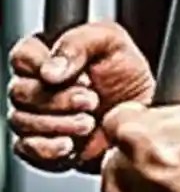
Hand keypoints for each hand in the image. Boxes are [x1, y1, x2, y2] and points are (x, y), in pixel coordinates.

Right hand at [7, 23, 154, 171]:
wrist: (147, 115)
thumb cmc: (129, 75)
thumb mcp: (112, 42)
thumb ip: (79, 43)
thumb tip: (50, 69)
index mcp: (48, 57)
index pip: (21, 57)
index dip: (39, 66)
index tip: (69, 75)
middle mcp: (37, 86)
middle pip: (20, 92)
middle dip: (57, 99)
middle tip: (90, 100)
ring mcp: (37, 117)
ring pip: (22, 121)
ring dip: (58, 124)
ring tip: (89, 122)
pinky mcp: (43, 146)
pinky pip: (27, 149)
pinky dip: (49, 149)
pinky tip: (71, 144)